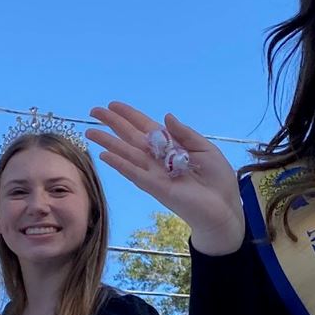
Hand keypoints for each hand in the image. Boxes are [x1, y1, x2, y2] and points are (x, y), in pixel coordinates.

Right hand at [88, 102, 246, 255]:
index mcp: (172, 146)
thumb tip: (165, 116)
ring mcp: (155, 173)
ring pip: (127, 154)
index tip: (113, 105)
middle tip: (94, 110)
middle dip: (113, 124)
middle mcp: (159, 159)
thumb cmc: (217, 181)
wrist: (224, 209)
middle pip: (132, 137)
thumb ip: (185, 134)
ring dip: (108, 142)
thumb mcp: (205, 150)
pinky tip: (104, 155)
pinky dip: (120, 164)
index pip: (147, 127)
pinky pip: (135, 174)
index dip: (130, 115)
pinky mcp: (156, 188)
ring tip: (90, 131)